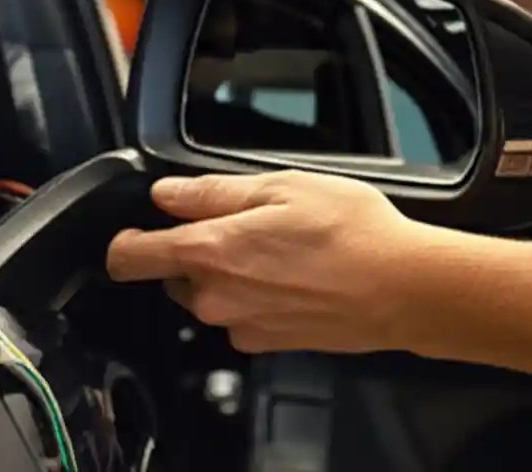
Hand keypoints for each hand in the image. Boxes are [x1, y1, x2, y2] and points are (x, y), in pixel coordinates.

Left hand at [106, 170, 441, 353]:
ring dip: (231, 272)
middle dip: (197, 249)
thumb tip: (168, 193)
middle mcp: (215, 297)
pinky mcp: (267, 344)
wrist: (403, 289)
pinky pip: (242, 315)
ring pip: (210, 294)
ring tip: (281, 248)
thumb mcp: (280, 186)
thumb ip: (211, 192)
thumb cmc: (353, 233)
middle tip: (248, 223)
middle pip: (173, 274)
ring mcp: (240, 325)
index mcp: (208, 252)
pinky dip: (257, 297)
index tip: (142, 226)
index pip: (128, 257)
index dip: (128, 238)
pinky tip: (295, 276)